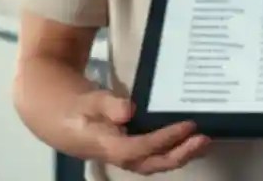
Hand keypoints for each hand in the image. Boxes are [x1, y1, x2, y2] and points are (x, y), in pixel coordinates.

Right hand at [68, 89, 209, 174]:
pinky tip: (188, 138)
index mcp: (108, 145)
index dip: (166, 139)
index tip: (187, 125)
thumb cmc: (74, 106)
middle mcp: (120, 156)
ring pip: (157, 161)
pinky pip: (155, 153)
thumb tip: (128, 111)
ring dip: (181, 153)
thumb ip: (107, 104)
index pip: (141, 148)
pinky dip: (173, 148)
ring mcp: (126, 155)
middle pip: (154, 162)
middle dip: (181, 154)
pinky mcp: (131, 149)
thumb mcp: (87, 100)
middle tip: (204, 139)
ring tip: (204, 142)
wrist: (58, 115)